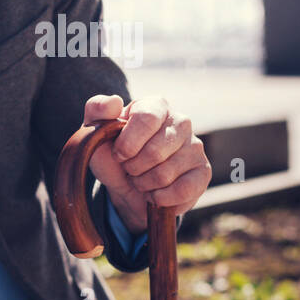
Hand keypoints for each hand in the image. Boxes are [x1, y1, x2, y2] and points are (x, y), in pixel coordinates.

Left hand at [84, 94, 210, 234]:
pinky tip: (155, 192)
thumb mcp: (97, 131)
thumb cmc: (113, 152)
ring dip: (144, 184)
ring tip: (141, 178)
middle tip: (129, 167)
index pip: (146, 120)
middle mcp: (181, 121)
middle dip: (133, 167)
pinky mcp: (203, 172)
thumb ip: (97, 109)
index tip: (119, 153)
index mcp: (156, 106)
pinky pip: (182, 191)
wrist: (126, 184)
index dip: (127, 144)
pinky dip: (160, 198)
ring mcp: (195, 146)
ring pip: (165, 174)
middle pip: (155, 151)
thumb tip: (115, 101)